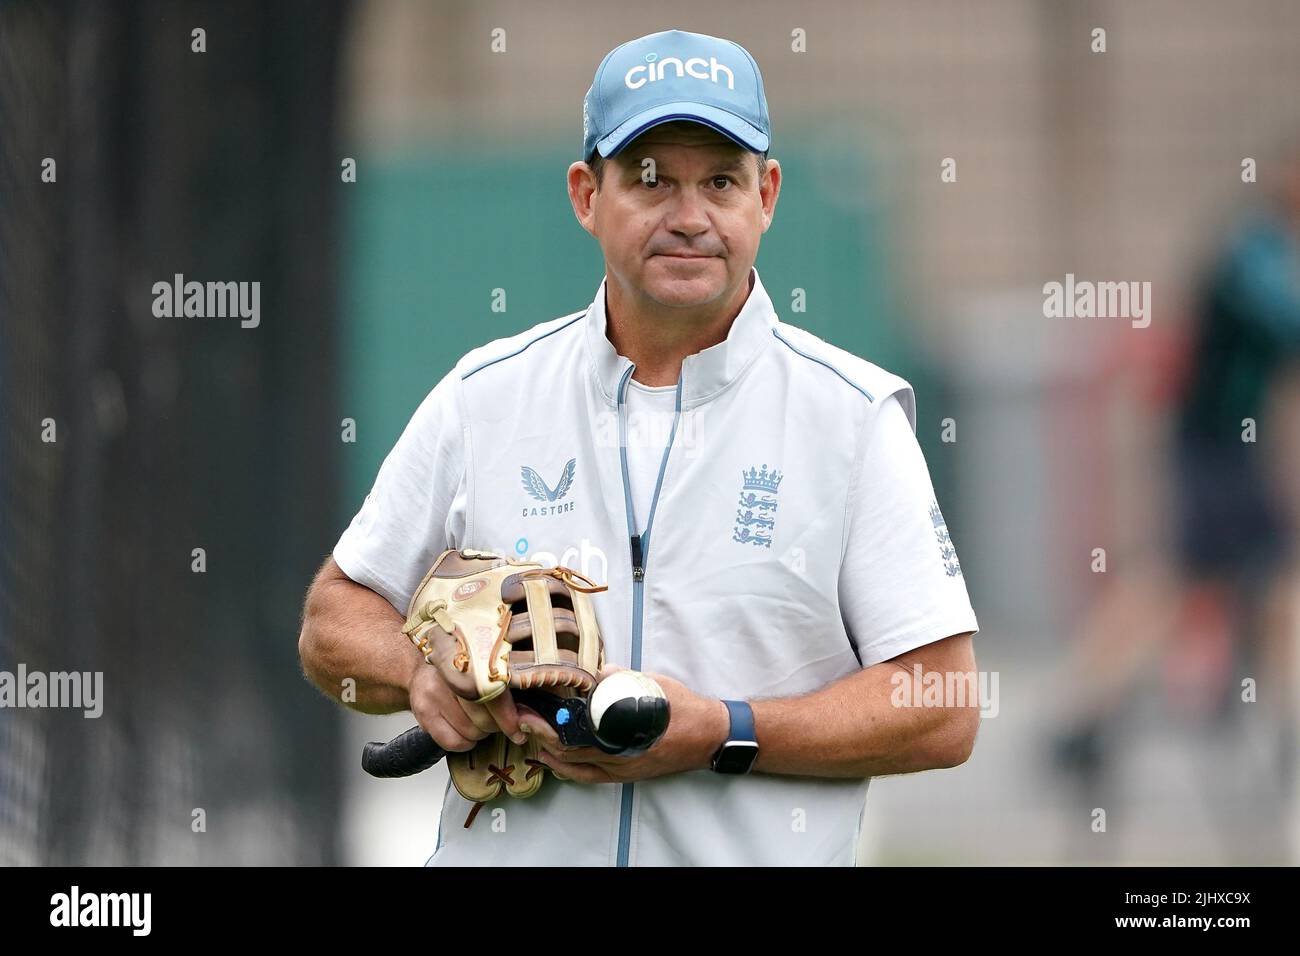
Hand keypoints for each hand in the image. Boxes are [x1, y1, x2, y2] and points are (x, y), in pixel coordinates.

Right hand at [406, 657, 526, 751]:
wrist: (421, 671)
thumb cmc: (459, 673)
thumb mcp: (484, 671)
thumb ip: (507, 688)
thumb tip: (528, 718)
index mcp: (471, 657)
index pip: (494, 692)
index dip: (509, 715)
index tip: (519, 728)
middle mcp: (449, 672)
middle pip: (484, 716)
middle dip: (496, 725)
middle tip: (496, 720)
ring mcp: (432, 691)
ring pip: (471, 731)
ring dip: (480, 733)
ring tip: (477, 721)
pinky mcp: (424, 711)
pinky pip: (453, 742)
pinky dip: (465, 742)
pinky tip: (464, 730)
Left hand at [518, 666, 729, 784]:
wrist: (711, 736)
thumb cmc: (685, 710)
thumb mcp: (654, 685)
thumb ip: (623, 678)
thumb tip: (599, 670)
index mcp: (624, 740)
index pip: (574, 740)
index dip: (547, 730)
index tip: (529, 715)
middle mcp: (620, 761)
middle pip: (569, 757)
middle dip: (541, 740)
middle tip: (522, 722)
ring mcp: (624, 770)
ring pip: (577, 771)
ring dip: (553, 757)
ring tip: (534, 739)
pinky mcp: (628, 774)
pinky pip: (592, 776)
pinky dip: (571, 768)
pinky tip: (560, 757)